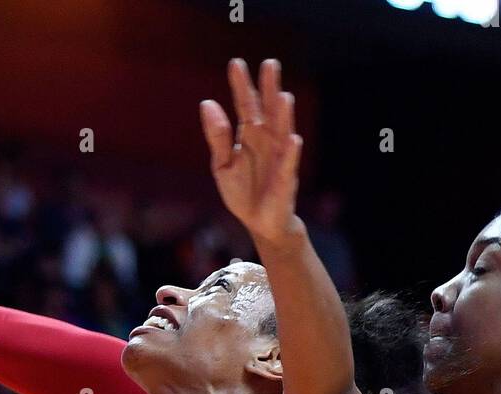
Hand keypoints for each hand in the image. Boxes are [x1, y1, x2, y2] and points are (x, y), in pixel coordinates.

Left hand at [201, 58, 304, 248]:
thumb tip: (207, 103)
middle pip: (268, 110)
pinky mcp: (285, 179)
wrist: (259, 224)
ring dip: (284, 116)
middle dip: (269, 89)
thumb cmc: (243, 193)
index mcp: (250, 136)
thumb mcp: (223, 164)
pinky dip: (291, 153)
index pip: (246, 105)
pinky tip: (294, 139)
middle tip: (270, 64)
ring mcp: (279, 158)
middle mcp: (267, 141)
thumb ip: (217, 137)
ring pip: (283, 132)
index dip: (241, 86)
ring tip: (283, 96)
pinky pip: (289, 164)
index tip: (236, 63)